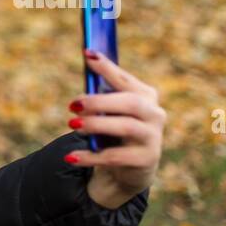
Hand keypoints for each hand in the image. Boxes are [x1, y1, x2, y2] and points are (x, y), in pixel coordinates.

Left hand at [67, 49, 165, 209]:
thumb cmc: (113, 133)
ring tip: (72, 125)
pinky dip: (91, 156)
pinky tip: (71, 157)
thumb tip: (81, 73)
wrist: (127, 169)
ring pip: (126, 127)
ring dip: (96, 125)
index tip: (88, 55)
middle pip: (130, 102)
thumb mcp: (106, 114)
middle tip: (73, 104)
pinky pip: (116, 157)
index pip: (126, 79)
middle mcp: (154, 114)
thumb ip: (98, 98)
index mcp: (145, 96)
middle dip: (100, 101)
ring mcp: (153, 137)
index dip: (107, 67)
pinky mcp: (146, 159)